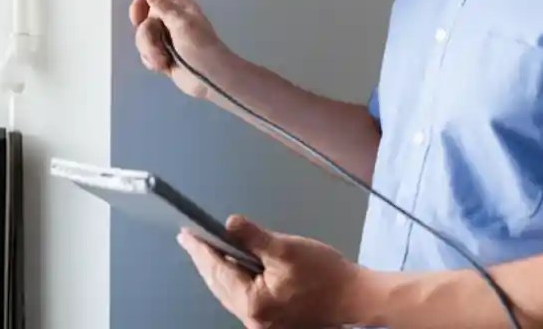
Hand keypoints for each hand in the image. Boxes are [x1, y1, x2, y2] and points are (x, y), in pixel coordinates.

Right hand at [129, 0, 233, 99]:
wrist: (210, 79)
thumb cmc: (200, 48)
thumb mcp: (182, 25)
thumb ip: (164, 8)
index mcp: (178, 8)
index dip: (141, 5)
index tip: (136, 19)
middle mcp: (171, 21)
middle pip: (145, 22)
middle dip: (147, 38)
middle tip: (160, 49)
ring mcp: (166, 40)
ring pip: (143, 40)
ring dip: (150, 52)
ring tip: (163, 62)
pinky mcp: (163, 55)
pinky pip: (146, 54)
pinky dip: (152, 61)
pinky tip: (163, 67)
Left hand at [178, 215, 370, 327]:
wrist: (356, 300)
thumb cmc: (326, 275)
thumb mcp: (287, 249)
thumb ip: (254, 237)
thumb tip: (228, 223)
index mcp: (253, 302)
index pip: (218, 270)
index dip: (201, 249)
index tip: (186, 234)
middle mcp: (253, 319)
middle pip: (219, 285)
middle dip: (204, 261)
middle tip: (188, 239)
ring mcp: (261, 323)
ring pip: (229, 293)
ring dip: (217, 271)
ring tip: (204, 250)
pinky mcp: (272, 321)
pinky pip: (242, 298)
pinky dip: (232, 281)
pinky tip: (230, 268)